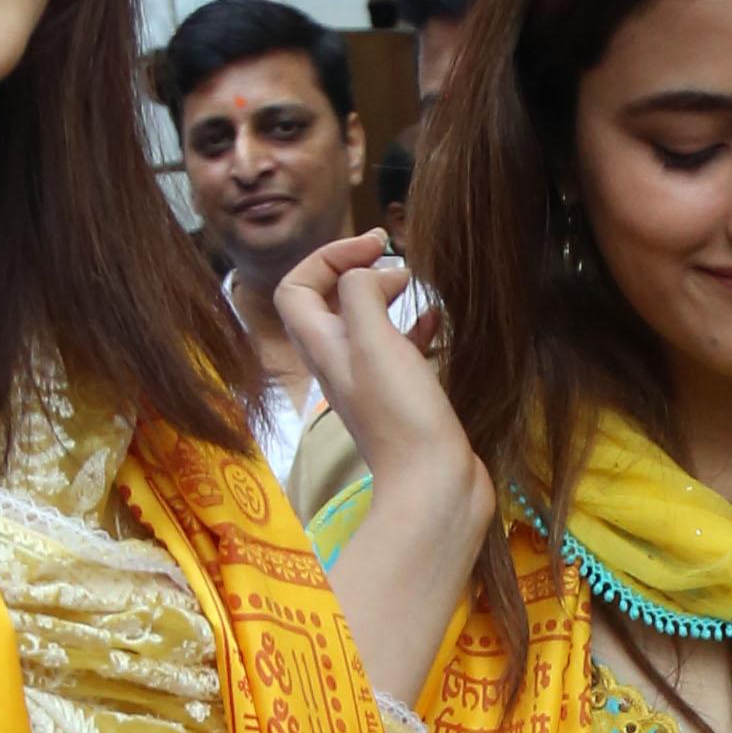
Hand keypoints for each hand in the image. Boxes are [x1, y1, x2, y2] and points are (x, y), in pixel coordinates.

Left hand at [274, 233, 487, 520]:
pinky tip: (435, 318)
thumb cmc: (401, 415)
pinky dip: (412, 325)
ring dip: (383, 294)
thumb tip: (373, 275)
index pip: (296, 287)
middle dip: (354, 269)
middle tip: (391, 254)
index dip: (327, 256)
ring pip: (363, 322)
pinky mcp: (401, 396)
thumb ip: (361, 295)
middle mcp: (338, 362)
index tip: (373, 246)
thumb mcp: (374, 341)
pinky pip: (398, 348)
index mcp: (322, 347)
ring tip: (412, 281)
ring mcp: (369, 381)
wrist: (434, 485)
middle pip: (327, 301)